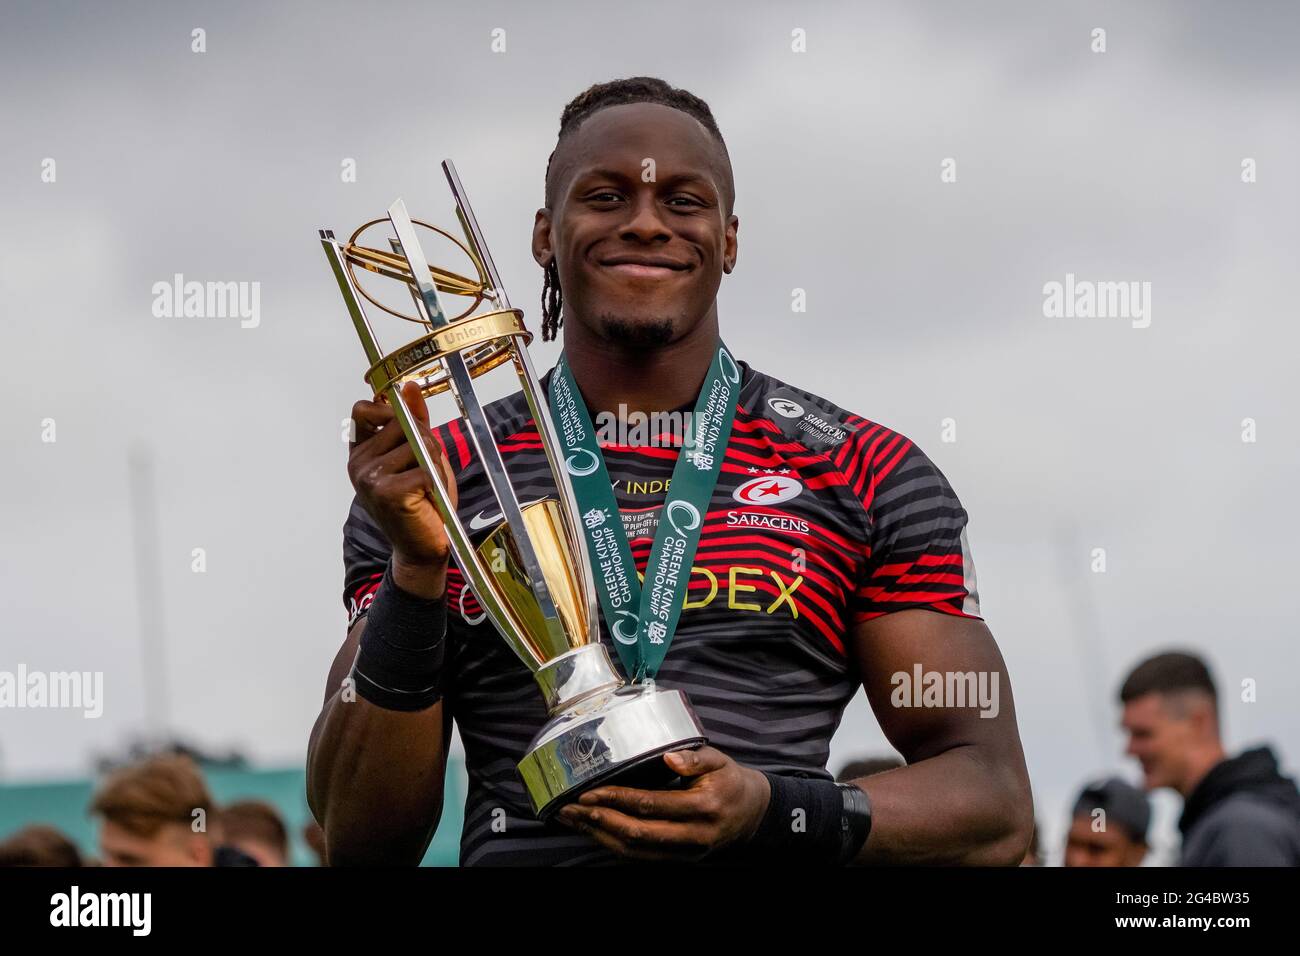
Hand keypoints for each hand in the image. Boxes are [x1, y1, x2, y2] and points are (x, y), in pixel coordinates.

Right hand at [347, 381, 457, 598]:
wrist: (424, 547)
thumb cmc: (423, 501)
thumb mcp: (419, 454)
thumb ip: (413, 421)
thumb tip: (409, 386)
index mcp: (360, 452)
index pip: (363, 409)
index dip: (391, 410)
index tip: (409, 427)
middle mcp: (357, 463)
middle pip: (401, 423)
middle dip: (425, 440)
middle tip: (427, 468)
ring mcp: (368, 477)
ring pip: (418, 444)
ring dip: (434, 463)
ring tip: (428, 486)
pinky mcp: (386, 492)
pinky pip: (425, 468)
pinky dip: (436, 481)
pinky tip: (428, 498)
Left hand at [555, 746, 770, 861]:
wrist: (752, 813)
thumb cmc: (729, 780)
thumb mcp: (718, 760)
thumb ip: (693, 757)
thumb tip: (668, 758)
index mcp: (704, 806)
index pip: (652, 805)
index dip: (617, 799)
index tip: (589, 792)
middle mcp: (694, 835)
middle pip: (638, 834)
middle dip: (599, 821)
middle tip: (571, 808)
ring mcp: (686, 853)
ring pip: (636, 852)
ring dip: (600, 837)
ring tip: (573, 821)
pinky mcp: (679, 861)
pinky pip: (640, 858)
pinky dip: (613, 845)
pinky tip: (594, 831)